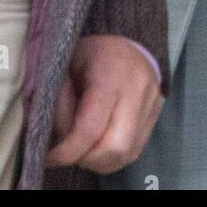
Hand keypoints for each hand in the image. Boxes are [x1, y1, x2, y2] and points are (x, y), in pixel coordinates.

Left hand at [45, 35, 161, 173]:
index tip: (50, 158)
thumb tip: (61, 141)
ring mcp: (151, 104)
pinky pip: (133, 151)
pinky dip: (112, 157)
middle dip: (86, 159)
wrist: (126, 45)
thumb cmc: (91, 55)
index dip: (68, 151)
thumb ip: (60, 102)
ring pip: (125, 154)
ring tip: (82, 147)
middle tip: (68, 152)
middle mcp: (137, 90)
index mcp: (111, 73)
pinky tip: (99, 145)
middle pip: (114, 148)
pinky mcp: (156, 116)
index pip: (91, 128)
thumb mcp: (67, 67)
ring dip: (99, 161)